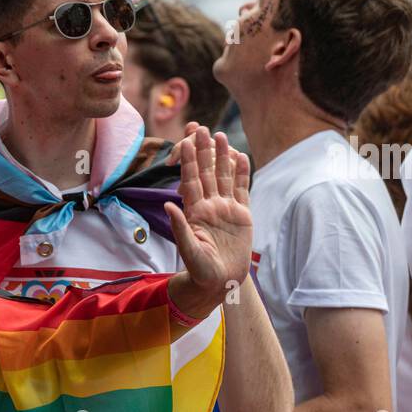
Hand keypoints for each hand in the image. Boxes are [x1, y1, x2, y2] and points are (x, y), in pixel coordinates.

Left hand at [165, 125, 253, 297]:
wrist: (220, 282)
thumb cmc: (201, 271)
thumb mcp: (189, 250)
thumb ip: (180, 228)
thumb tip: (169, 205)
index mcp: (195, 212)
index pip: (191, 181)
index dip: (188, 162)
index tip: (184, 143)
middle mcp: (210, 206)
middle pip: (207, 173)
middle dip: (204, 152)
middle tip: (202, 129)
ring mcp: (226, 209)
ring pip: (225, 177)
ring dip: (223, 157)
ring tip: (221, 136)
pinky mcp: (242, 215)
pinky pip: (242, 190)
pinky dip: (242, 173)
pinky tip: (241, 156)